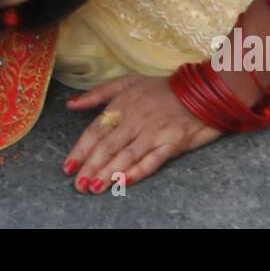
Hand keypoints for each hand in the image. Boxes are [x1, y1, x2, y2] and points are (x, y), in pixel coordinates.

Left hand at [62, 75, 224, 193]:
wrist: (202, 90)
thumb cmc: (161, 88)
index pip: (96, 130)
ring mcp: (154, 131)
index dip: (81, 150)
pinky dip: (137, 172)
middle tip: (78, 185)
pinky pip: (152, 160)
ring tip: (94, 187)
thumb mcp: (128, 82)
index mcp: (122, 104)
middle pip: (108, 145)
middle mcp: (135, 118)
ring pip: (126, 155)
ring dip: (108, 173)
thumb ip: (98, 94)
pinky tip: (123, 182)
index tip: (68, 167)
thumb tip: (70, 104)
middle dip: (90, 167)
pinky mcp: (172, 142)